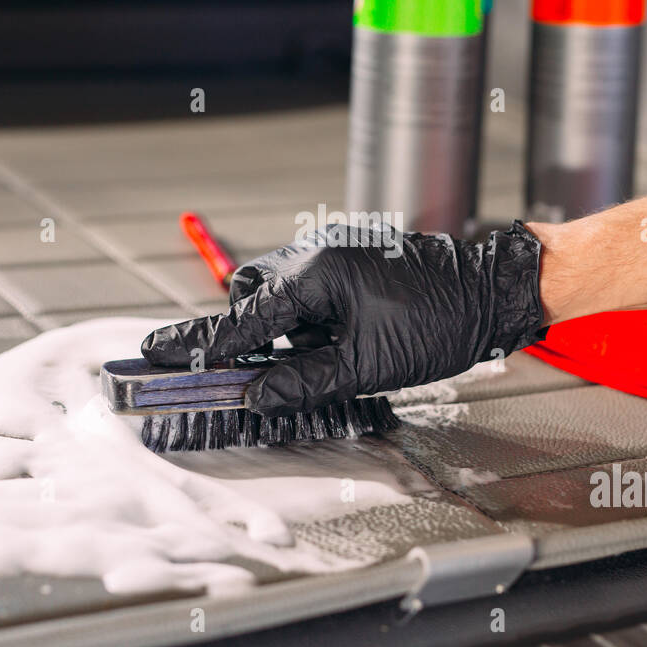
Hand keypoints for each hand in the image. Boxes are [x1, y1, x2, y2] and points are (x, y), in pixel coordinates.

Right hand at [140, 222, 545, 415]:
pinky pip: (310, 285)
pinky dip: (310, 316)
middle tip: (251, 368)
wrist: (491, 292)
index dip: (199, 345)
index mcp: (316, 273)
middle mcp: (318, 251)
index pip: (243, 319)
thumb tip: (255, 397)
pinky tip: (338, 340)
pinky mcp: (353, 255)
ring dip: (285, 327)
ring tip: (325, 354)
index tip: (156, 355)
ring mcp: (336, 249)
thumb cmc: (438, 322)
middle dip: (248, 332)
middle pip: (253, 293)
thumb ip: (303, 382)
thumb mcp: (367, 365)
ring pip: (282, 289)